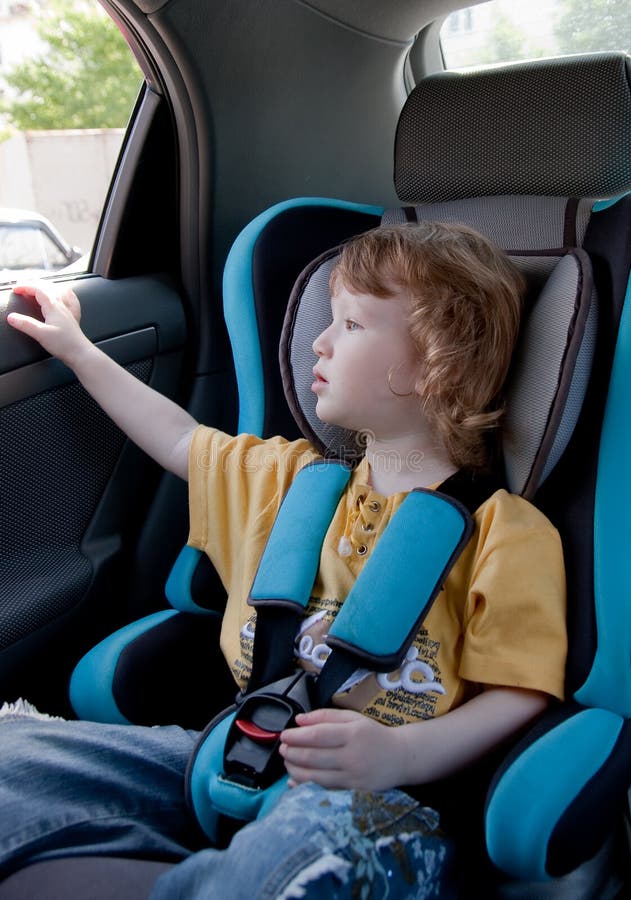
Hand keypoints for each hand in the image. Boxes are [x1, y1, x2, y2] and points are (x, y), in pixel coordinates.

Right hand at [7, 282, 88, 367]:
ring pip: (58, 291)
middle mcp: (62, 306)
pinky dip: (64, 293)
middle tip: (22, 287)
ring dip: (47, 286)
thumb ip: (26, 324)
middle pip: (48, 287)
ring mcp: (68, 311)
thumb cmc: (64, 344)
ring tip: (39, 286)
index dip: (25, 287)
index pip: (38, 289)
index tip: (15, 290)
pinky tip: (65, 293)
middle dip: (33, 284)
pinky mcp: (72, 318)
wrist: (81, 353)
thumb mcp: (41, 334)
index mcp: (54, 307)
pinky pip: (70, 299)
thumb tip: (11, 317)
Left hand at [279, 708, 405, 790]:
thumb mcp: (353, 718)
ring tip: (287, 763)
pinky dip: (306, 786)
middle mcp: (352, 756)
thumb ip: (326, 716)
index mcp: (353, 733)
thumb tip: (299, 720)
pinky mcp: (352, 791)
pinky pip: (324, 790)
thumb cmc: (374, 734)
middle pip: (314, 757)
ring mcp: (352, 776)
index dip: (297, 737)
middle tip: (282, 749)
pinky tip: (294, 782)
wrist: (401, 758)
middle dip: (292, 754)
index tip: (284, 735)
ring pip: (316, 776)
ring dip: (295, 770)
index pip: (318, 735)